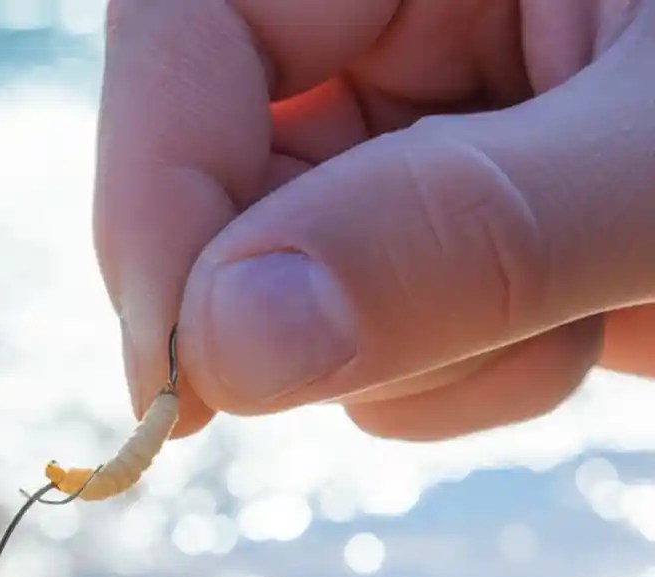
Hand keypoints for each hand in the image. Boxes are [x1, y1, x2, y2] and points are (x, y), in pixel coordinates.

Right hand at [96, 0, 654, 439]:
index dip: (149, 194)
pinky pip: (378, 343)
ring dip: (418, 354)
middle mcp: (400, 26)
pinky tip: (588, 326)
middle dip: (300, 300)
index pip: (188, 27)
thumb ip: (464, 231)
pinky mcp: (453, 236)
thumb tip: (222, 346)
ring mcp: (422, 135)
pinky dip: (467, 378)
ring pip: (292, 288)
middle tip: (398, 366)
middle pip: (222, 174)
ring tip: (590, 314)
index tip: (172, 376)